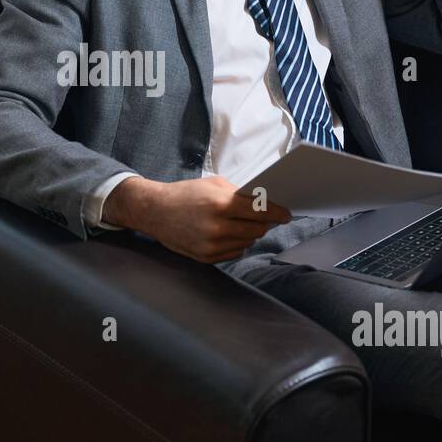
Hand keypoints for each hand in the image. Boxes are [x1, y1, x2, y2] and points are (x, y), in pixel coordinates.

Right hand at [103, 175, 292, 263]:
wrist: (155, 211)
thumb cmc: (185, 194)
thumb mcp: (214, 184)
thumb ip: (239, 194)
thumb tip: (263, 204)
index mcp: (220, 205)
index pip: (261, 212)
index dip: (278, 213)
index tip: (286, 214)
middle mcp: (217, 228)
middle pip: (257, 230)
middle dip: (265, 224)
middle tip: (268, 219)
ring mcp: (211, 245)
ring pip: (247, 243)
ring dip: (251, 234)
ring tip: (245, 224)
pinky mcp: (206, 257)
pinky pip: (234, 253)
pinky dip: (238, 244)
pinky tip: (231, 234)